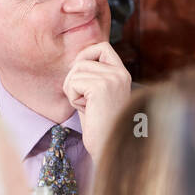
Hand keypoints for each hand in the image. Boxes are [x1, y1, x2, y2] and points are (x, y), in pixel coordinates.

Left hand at [62, 42, 131, 160]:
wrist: (108, 146)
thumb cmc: (100, 125)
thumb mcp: (98, 95)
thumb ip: (93, 76)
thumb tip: (76, 61)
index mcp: (122, 74)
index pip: (102, 47)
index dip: (86, 54)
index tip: (80, 72)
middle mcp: (120, 73)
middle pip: (82, 60)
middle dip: (74, 78)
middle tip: (83, 99)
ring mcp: (112, 79)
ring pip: (75, 71)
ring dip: (72, 91)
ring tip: (86, 106)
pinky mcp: (101, 87)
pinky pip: (73, 83)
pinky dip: (73, 98)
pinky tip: (86, 110)